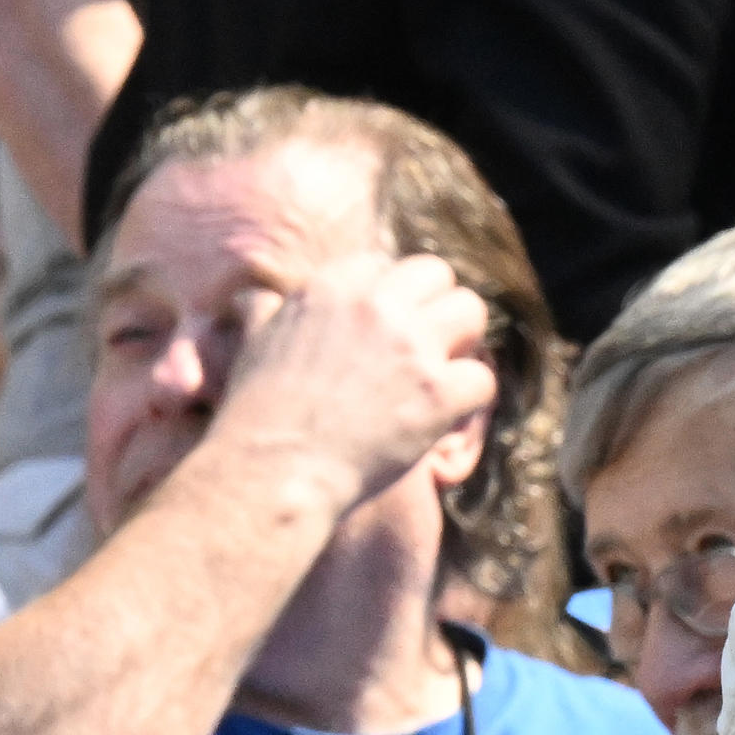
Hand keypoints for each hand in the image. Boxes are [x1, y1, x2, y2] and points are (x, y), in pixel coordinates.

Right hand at [211, 250, 497, 516]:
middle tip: (427, 348)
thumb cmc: (258, 415)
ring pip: (472, 311)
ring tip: (440, 376)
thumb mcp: (251, 343)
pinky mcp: (439, 391)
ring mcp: (411, 346)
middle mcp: (374, 305)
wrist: (273, 470)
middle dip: (437, 308)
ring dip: (463, 344)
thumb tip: (256, 299)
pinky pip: (483, 377)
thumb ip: (264, 311)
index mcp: (330, 286)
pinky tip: (443, 417)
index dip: (392, 298)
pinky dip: (469, 400)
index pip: (385, 265)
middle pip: (438, 275)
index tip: (387, 330)